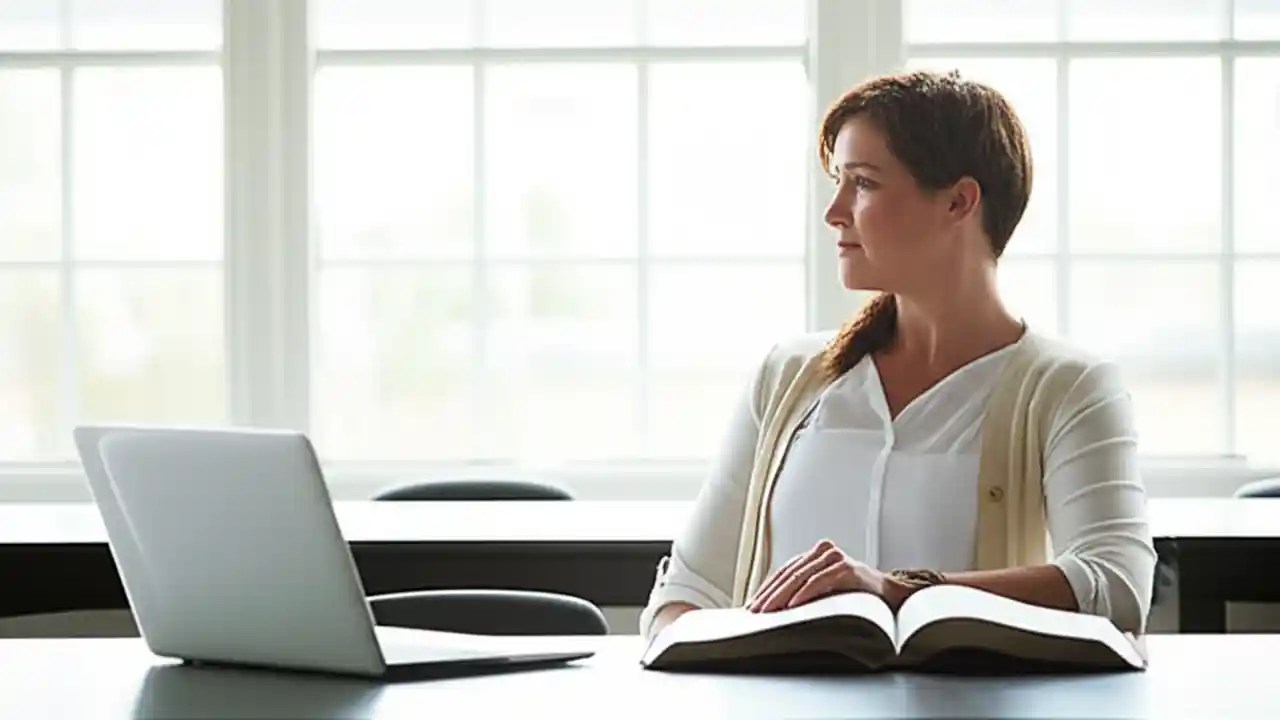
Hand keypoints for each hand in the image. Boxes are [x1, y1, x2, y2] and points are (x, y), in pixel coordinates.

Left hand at [747, 539, 906, 612]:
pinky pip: (820, 580)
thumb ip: (801, 592)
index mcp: (812, 556)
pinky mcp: (846, 567)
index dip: (765, 589)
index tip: (752, 606)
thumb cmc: (853, 595)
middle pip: (788, 574)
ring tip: (769, 611)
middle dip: (769, 595)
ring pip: (800, 576)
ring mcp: (833, 557)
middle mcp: (821, 551)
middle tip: (756, 611)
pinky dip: (805, 593)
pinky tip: (793, 604)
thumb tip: (771, 609)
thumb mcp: (823, 591)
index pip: (782, 572)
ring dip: (782, 595)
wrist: (888, 595)